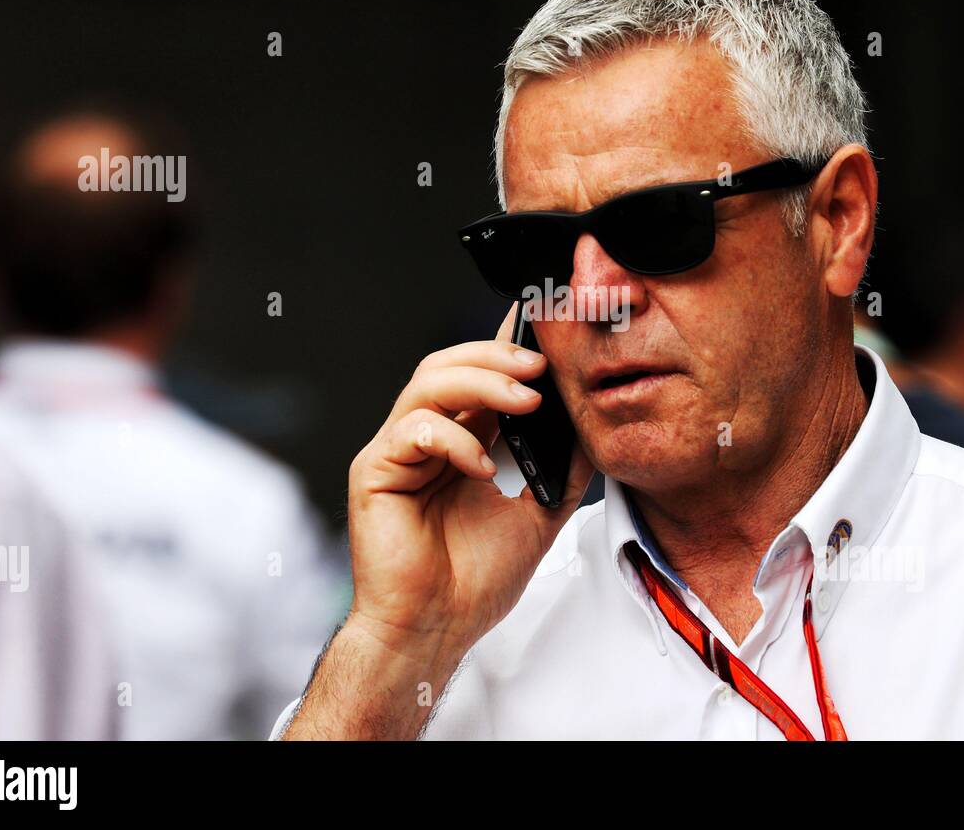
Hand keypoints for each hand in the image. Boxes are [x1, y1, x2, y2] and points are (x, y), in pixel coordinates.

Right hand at [285, 306, 593, 738]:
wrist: (437, 628)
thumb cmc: (475, 578)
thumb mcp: (539, 512)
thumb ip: (560, 467)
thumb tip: (587, 423)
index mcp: (461, 440)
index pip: (479, 376)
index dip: (508, 350)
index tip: (547, 335)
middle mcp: (426, 437)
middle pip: (448, 365)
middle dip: (497, 357)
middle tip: (540, 365)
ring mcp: (397, 451)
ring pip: (427, 385)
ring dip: (481, 383)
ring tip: (525, 399)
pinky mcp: (375, 472)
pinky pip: (411, 431)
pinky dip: (453, 438)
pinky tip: (483, 465)